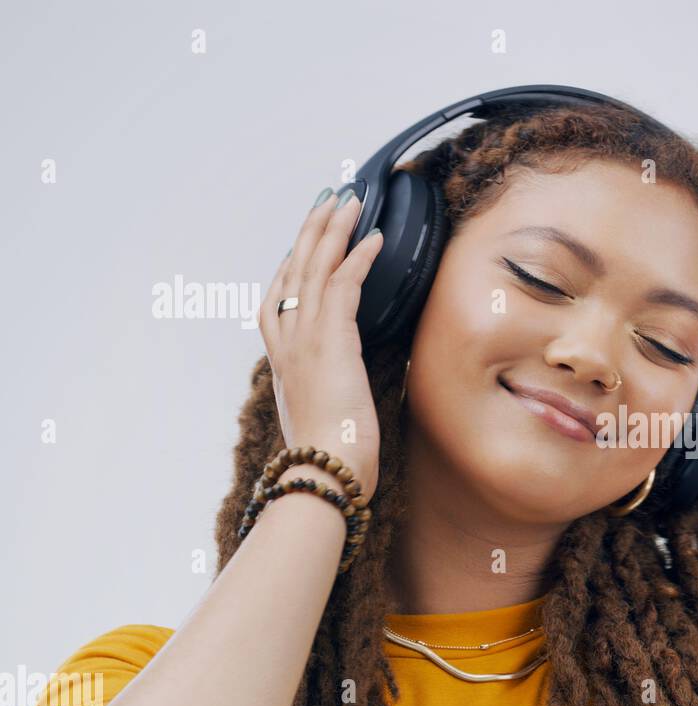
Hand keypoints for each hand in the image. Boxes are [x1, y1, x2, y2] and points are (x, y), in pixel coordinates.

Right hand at [258, 187, 384, 496]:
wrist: (322, 473)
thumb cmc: (329, 455)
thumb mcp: (322, 414)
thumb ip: (326, 389)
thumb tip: (339, 385)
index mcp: (283, 358)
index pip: (281, 294)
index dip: (296, 259)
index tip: (310, 234)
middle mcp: (287, 342)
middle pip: (295, 269)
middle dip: (313, 230)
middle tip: (331, 198)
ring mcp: (305, 339)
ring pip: (315, 268)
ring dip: (335, 230)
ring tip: (352, 201)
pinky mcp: (331, 342)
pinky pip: (343, 287)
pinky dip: (358, 259)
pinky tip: (374, 239)